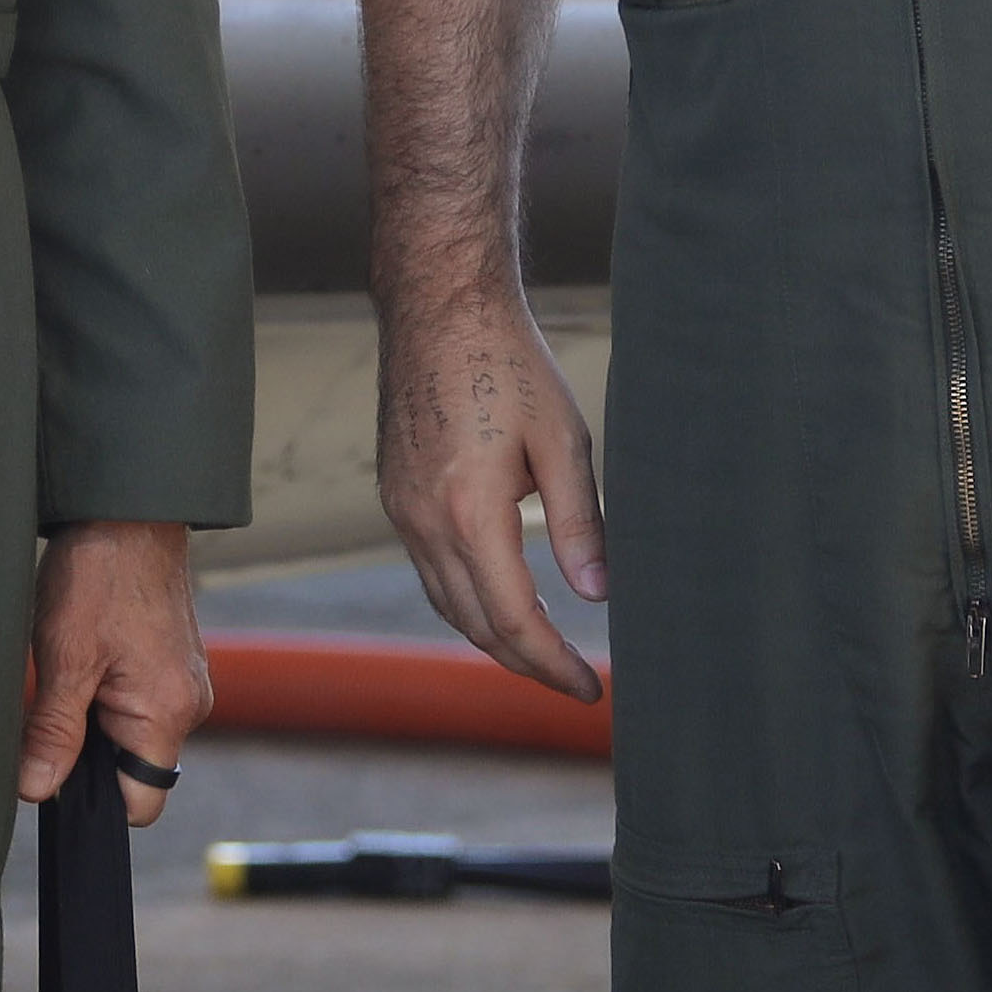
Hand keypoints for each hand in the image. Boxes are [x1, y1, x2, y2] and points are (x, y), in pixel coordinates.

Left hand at [19, 523, 211, 821]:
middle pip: (133, 769)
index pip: (140, 803)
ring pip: (131, 732)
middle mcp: (188, 704)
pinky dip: (106, 691)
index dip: (93, 798)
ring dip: (94, 716)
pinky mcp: (172, 661)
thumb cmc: (102, 573)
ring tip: (70, 669)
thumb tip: (37, 792)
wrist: (129, 509)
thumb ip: (53, 732)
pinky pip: (137, 701)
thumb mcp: (65, 657)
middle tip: (55, 702)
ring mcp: (183, 681)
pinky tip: (85, 654)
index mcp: (168, 713)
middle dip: (88, 751)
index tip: (54, 766)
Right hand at [375, 274, 606, 700]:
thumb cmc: (506, 360)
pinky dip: (466, 600)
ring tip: (545, 651)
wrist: (438, 303)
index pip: (513, 621)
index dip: (554, 665)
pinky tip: (500, 596)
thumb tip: (597, 595)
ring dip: (494, 638)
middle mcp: (423, 522)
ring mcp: (400, 510)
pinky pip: (429, 570)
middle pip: (475, 627)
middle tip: (576, 680)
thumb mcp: (563, 438)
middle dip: (527, 663)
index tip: (591, 688)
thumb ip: (580, 522)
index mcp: (469, 512)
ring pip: (446, 603)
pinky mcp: (394, 493)